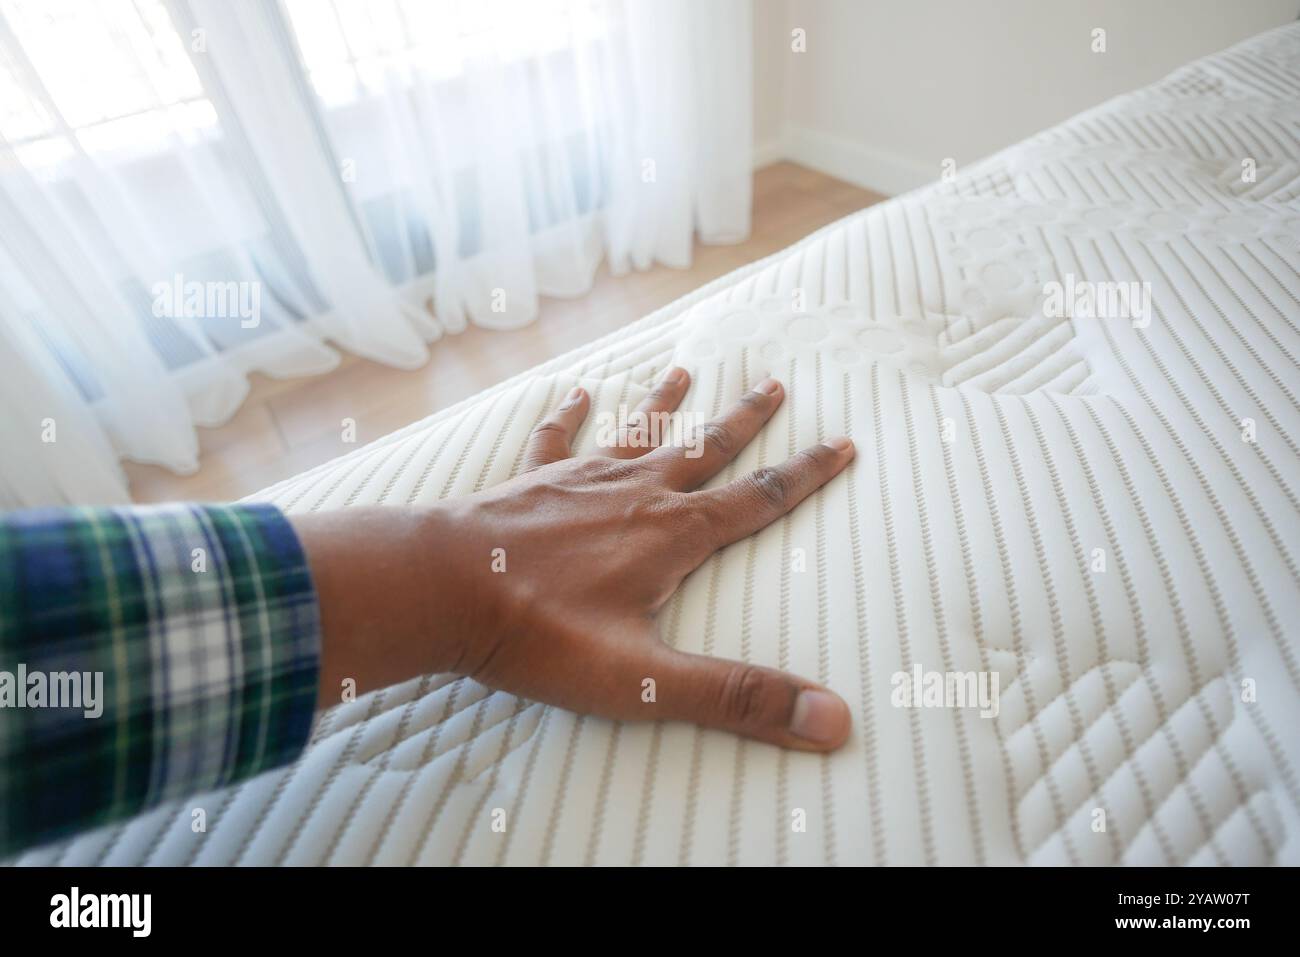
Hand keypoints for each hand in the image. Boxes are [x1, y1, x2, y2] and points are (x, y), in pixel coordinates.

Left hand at [296, 369, 854, 750]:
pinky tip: (576, 393)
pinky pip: (557, 438)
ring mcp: (579, 481)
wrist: (441, 591)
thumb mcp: (648, 679)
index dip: (805, 474)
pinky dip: (569, 415)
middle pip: (704, 449)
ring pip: (638, 433)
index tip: (841, 442)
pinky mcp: (530, 483)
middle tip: (775, 382)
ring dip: (666, 404)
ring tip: (686, 371)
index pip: (758, 500)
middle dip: (745, 420)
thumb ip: (736, 696)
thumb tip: (832, 721)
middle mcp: (635, 493)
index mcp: (674, 535)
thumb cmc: (540, 635)